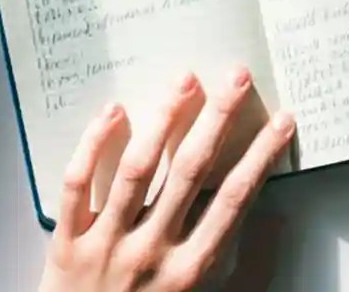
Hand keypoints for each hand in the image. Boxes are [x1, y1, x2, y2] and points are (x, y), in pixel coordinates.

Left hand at [39, 68, 295, 291]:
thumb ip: (238, 265)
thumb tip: (272, 217)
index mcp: (189, 270)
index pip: (234, 200)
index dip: (261, 156)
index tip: (282, 122)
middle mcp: (150, 253)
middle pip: (190, 172)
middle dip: (218, 119)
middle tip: (236, 77)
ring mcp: (106, 245)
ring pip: (135, 169)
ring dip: (163, 119)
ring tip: (184, 81)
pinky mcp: (66, 242)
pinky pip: (77, 184)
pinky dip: (93, 144)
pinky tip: (113, 110)